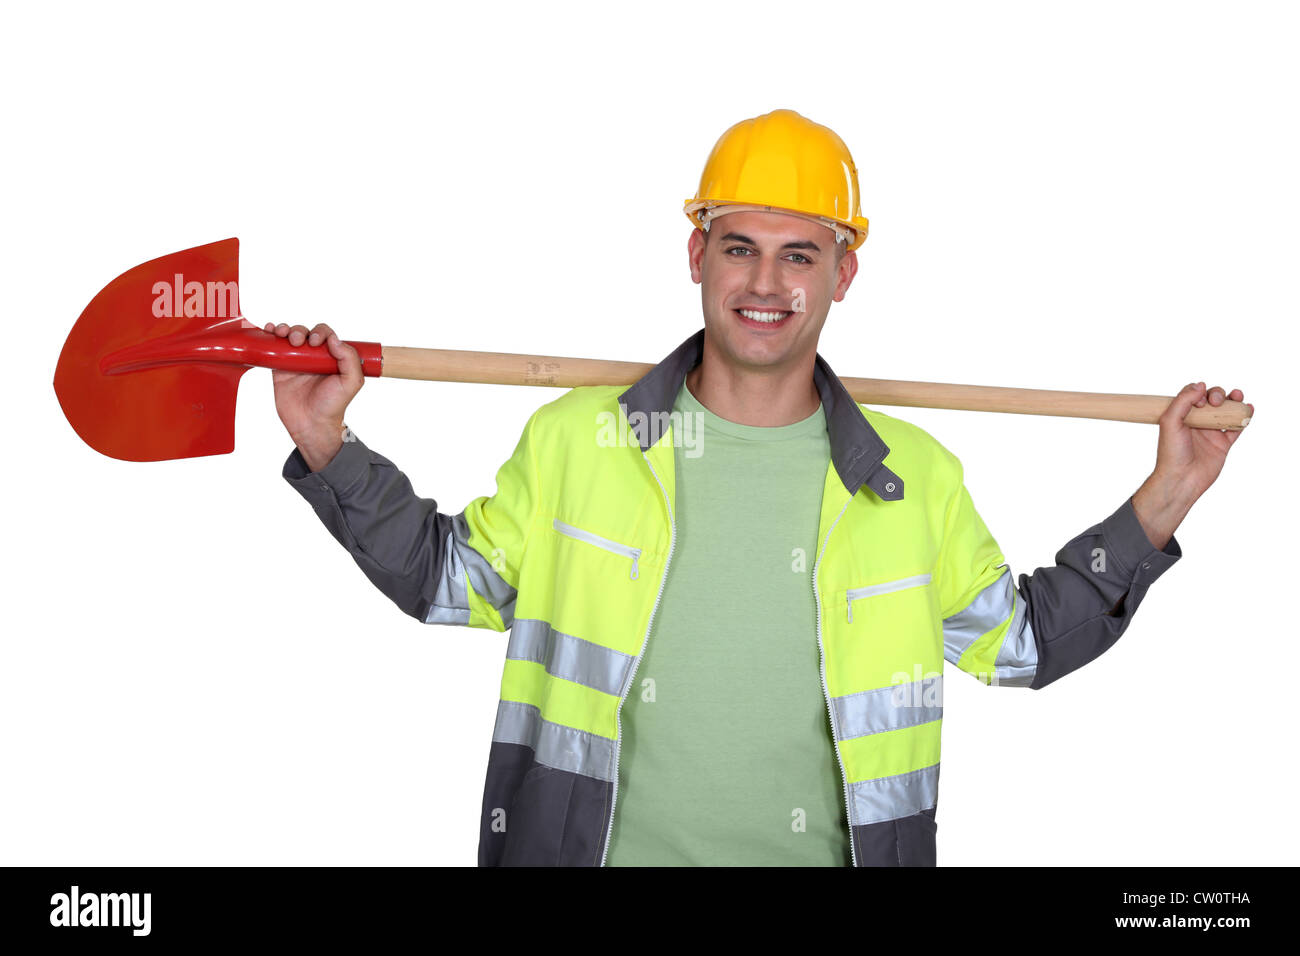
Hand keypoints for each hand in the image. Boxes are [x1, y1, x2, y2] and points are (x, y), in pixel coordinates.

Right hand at [266, 322, 363, 469]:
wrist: (312, 424)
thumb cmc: (333, 406)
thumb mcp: (351, 382)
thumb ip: (349, 359)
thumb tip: (334, 339)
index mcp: (331, 357)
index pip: (325, 334)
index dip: (319, 333)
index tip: (316, 342)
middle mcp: (314, 357)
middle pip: (305, 332)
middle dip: (299, 331)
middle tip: (297, 342)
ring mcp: (296, 362)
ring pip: (289, 337)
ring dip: (285, 329)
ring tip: (281, 333)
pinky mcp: (280, 370)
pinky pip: (274, 350)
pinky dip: (270, 337)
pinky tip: (269, 331)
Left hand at [1132, 382, 1252, 549]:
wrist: (1180, 479)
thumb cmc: (1170, 452)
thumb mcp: (1170, 422)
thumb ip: (1183, 401)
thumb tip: (1200, 385)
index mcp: (1182, 415)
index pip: (1195, 394)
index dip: (1200, 392)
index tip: (1199, 402)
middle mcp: (1197, 422)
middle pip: (1213, 399)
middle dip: (1219, 394)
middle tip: (1215, 402)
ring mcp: (1211, 432)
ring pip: (1227, 411)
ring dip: (1234, 400)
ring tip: (1238, 396)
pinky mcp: (1223, 444)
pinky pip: (1237, 428)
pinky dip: (1244, 417)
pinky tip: (1248, 409)